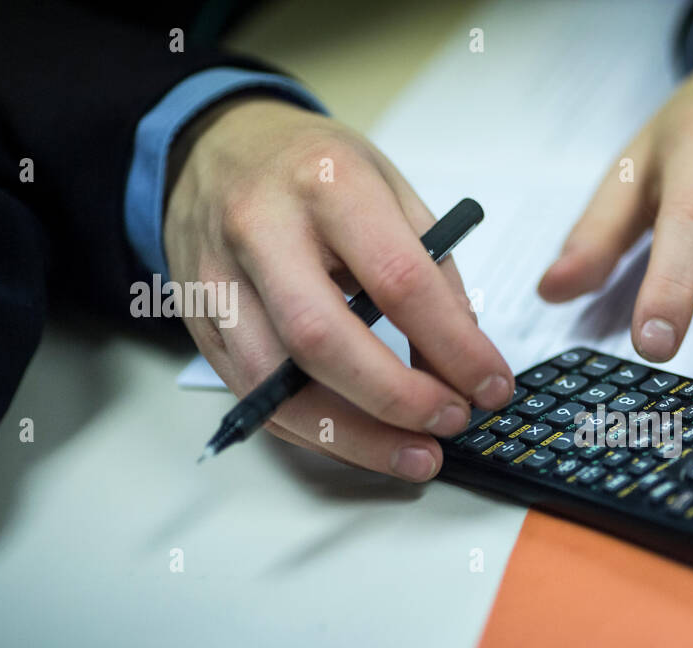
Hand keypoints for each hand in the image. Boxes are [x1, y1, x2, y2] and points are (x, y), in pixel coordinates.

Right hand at [164, 98, 513, 480]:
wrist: (213, 147)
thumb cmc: (312, 171)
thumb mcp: (389, 187)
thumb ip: (432, 270)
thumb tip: (464, 358)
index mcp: (327, 185)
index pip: (399, 281)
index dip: (454, 346)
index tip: (492, 386)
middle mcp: (261, 230)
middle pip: (324, 339)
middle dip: (398, 398)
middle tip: (451, 423)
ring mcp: (218, 280)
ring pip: (277, 383)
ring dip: (355, 436)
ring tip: (416, 455)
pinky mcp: (200, 324)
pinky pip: (255, 397)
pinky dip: (317, 431)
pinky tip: (365, 441)